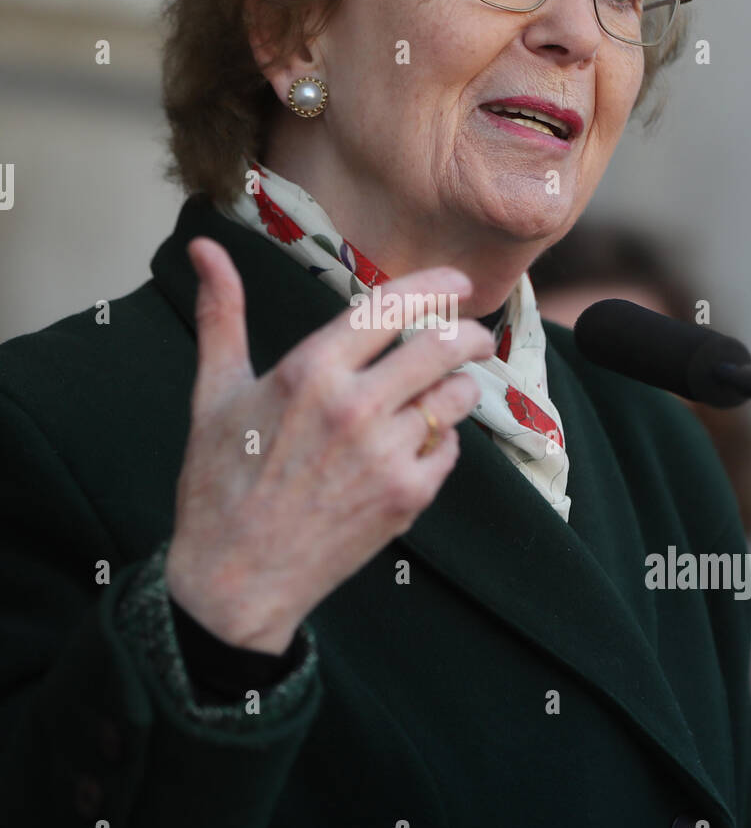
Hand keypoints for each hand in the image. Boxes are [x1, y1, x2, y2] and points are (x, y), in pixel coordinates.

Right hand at [164, 237, 494, 652]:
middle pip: (442, 347)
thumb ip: (222, 314)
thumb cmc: (219, 483)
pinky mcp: (406, 497)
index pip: (391, 306)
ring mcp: (385, 455)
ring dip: (458, 388)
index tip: (457, 281)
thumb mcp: (215, 393)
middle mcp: (354, 407)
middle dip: (467, 334)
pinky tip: (415, 446)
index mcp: (309, 370)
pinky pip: (449, 451)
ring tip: (443, 391)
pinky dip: (440, 443)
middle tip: (470, 335)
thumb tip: (204, 247)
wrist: (234, 579)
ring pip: (455, 399)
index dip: (435, 286)